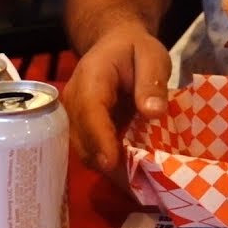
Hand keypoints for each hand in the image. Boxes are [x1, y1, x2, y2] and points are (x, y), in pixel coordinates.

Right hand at [62, 20, 172, 172]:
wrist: (115, 45)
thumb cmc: (135, 50)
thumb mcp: (152, 56)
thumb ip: (152, 82)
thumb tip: (153, 113)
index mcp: (91, 78)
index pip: (90, 111)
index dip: (99, 139)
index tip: (112, 163)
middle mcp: (74, 100)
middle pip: (81, 137)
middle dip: (105, 161)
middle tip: (136, 181)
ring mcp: (74, 117)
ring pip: (84, 150)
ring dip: (108, 166)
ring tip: (136, 181)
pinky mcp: (81, 129)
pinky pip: (91, 150)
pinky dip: (108, 163)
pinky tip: (131, 173)